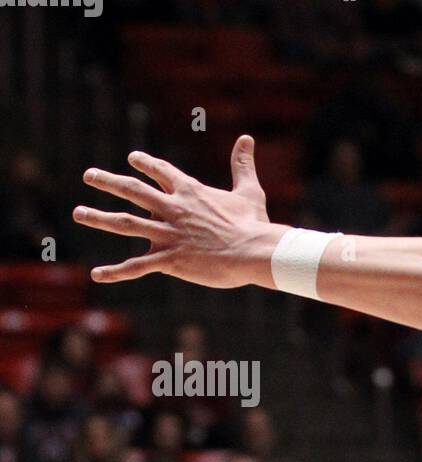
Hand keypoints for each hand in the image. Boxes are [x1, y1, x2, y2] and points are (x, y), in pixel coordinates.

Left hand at [75, 135, 285, 287]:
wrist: (254, 252)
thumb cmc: (254, 224)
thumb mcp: (248, 191)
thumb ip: (242, 164)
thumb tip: (247, 138)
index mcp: (190, 192)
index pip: (161, 172)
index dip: (146, 163)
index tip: (132, 159)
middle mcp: (172, 209)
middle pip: (133, 191)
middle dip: (108, 181)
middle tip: (89, 175)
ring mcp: (168, 234)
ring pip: (126, 223)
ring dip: (99, 217)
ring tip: (79, 213)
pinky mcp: (170, 259)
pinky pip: (137, 266)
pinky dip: (116, 271)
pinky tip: (97, 274)